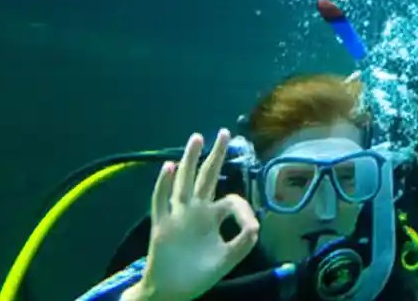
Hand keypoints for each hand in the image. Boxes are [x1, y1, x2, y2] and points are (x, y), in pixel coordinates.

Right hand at [125, 129, 259, 300]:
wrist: (173, 292)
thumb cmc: (199, 274)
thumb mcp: (228, 259)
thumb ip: (243, 243)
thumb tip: (256, 226)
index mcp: (212, 216)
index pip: (230, 199)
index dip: (244, 209)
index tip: (252, 228)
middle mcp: (195, 210)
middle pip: (206, 176)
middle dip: (215, 155)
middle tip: (224, 132)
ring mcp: (178, 216)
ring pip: (184, 182)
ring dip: (189, 160)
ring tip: (196, 138)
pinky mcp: (162, 226)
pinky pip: (161, 202)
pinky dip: (164, 185)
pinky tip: (169, 168)